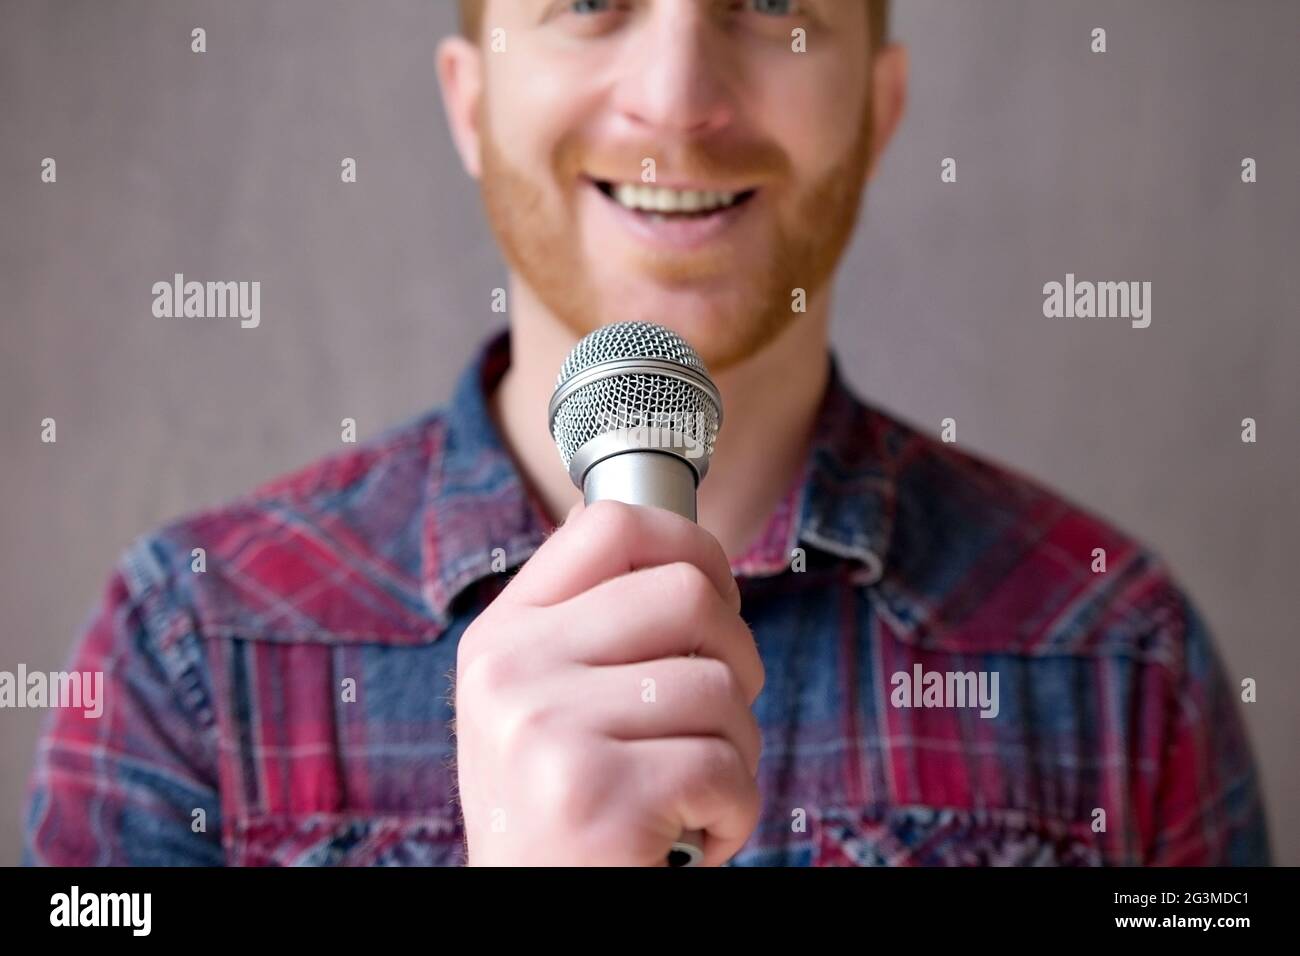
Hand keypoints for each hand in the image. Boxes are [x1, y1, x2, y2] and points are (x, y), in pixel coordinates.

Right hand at [454, 500, 763, 865]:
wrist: (535, 911)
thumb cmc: (560, 810)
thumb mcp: (539, 703)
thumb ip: (590, 627)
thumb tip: (678, 547)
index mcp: (502, 635)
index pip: (612, 525)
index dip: (691, 546)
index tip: (716, 598)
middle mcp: (511, 671)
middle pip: (688, 594)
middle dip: (737, 657)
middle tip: (717, 716)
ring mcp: (547, 730)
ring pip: (718, 687)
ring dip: (737, 749)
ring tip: (692, 792)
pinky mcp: (596, 797)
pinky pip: (725, 768)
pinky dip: (736, 810)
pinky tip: (693, 834)